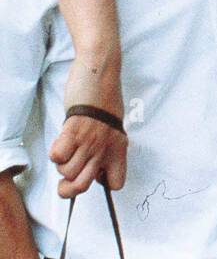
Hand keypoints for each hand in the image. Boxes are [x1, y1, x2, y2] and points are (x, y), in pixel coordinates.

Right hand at [49, 52, 126, 196]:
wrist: (100, 72)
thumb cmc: (104, 96)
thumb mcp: (112, 126)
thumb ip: (105, 146)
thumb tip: (92, 166)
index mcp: (118, 148)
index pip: (116, 184)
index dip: (102, 182)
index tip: (95, 172)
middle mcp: (105, 148)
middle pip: (82, 186)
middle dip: (69, 185)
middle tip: (67, 172)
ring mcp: (89, 141)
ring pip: (67, 171)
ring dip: (61, 164)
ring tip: (67, 148)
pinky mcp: (74, 130)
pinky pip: (58, 156)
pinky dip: (55, 152)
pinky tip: (61, 141)